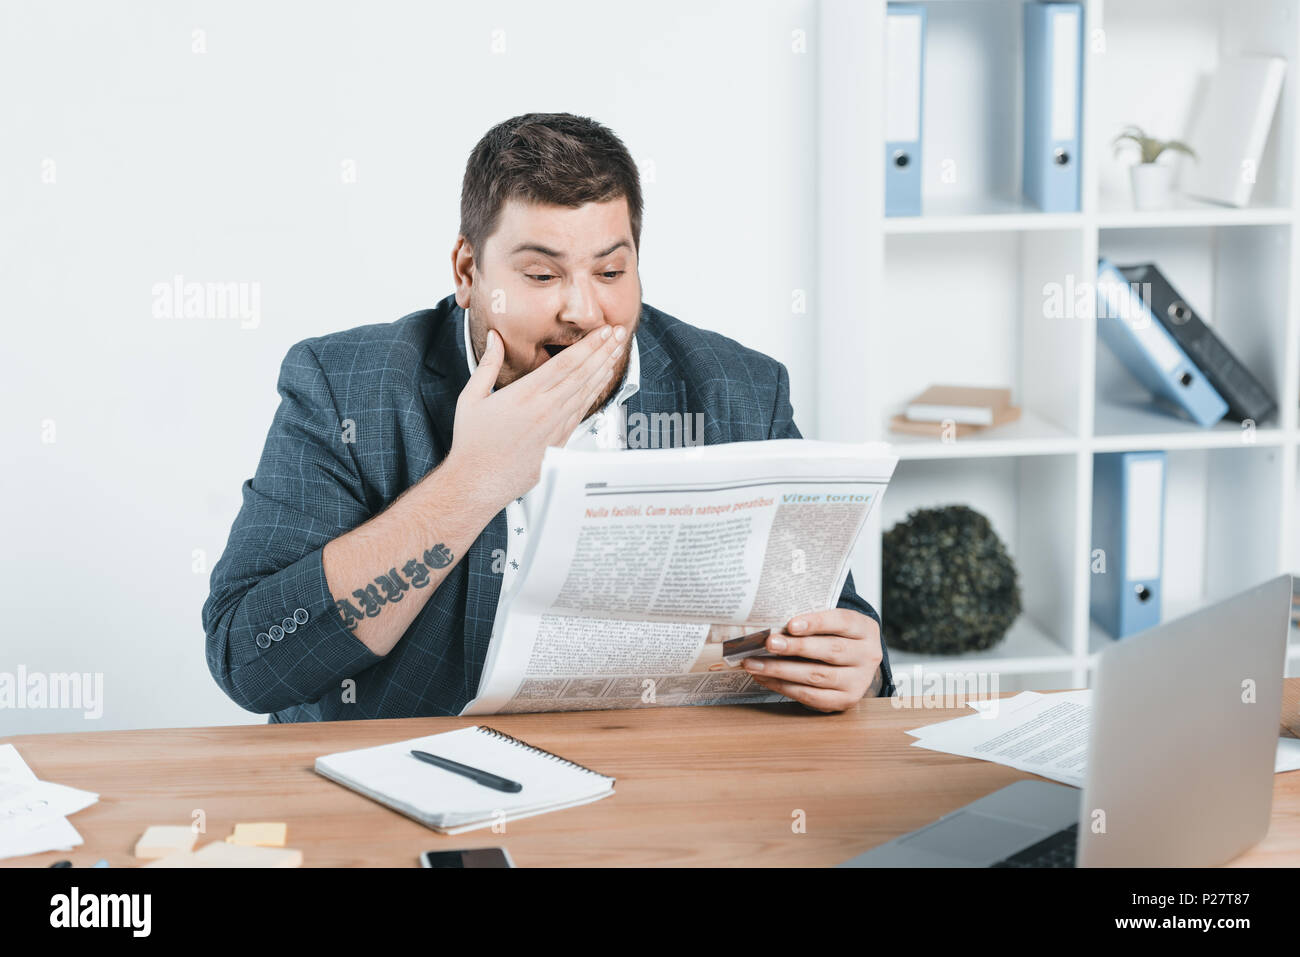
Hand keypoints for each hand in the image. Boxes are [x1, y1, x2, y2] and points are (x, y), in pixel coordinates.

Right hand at [446, 324, 624, 507]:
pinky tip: (601, 381)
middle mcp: (545, 410)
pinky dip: (594, 394)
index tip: (603, 330)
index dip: (588, 345)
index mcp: (524, 395)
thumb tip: (496, 337)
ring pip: (586, 393)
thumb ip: (487, 364)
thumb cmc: (473, 444)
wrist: (478, 482)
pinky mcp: (559, 443)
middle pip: (582, 375)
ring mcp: (555, 428)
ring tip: (616, 351)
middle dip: (603, 351)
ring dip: (603, 370)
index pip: (565, 363)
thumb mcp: (472, 398)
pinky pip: (582, 412)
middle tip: (618, 333)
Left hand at [741, 609, 883, 712]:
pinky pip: (811, 696)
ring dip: (781, 670)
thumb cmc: (835, 637)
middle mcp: (867, 655)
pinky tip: (765, 678)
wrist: (854, 665)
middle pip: (830, 651)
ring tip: (754, 663)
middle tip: (768, 643)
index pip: (842, 622)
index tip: (791, 625)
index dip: (816, 623)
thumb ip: (809, 623)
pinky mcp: (845, 701)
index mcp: (865, 629)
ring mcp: (859, 681)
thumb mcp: (832, 624)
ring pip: (817, 676)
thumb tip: (772, 626)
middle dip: (795, 648)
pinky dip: (784, 687)